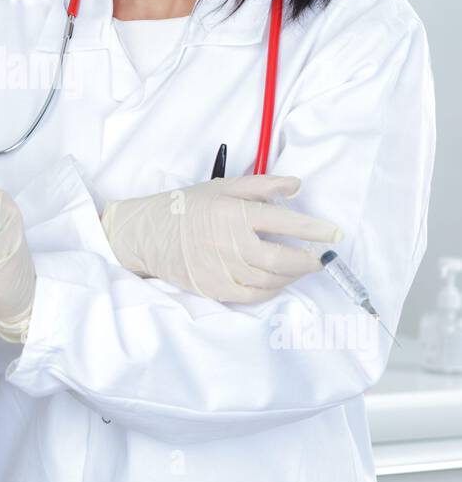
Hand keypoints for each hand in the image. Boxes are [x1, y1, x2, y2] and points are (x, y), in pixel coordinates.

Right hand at [100, 174, 343, 303]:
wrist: (148, 234)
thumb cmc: (187, 207)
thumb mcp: (223, 186)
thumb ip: (262, 185)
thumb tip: (296, 186)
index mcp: (233, 213)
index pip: (284, 222)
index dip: (313, 230)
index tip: (334, 234)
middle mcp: (229, 244)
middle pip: (282, 259)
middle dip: (308, 260)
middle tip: (320, 257)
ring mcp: (221, 270)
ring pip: (270, 281)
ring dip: (291, 275)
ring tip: (299, 266)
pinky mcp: (215, 289)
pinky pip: (253, 295)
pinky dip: (271, 290)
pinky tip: (276, 280)